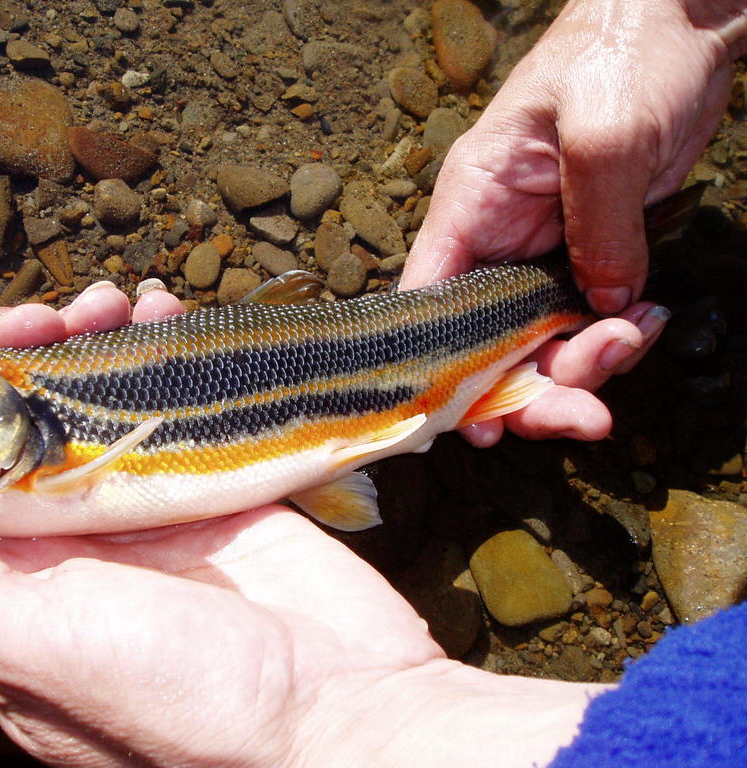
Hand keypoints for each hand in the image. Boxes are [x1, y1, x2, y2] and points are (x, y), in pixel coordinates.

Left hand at [0, 282, 603, 767]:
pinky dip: (158, 344)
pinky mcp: (200, 481)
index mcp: (0, 584)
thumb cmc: (183, 697)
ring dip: (81, 337)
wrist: (340, 706)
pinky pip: (164, 395)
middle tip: (32, 313)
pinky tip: (162, 310)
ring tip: (107, 303)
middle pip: (3, 424)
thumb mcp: (38, 651)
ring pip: (82, 398)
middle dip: (6, 353)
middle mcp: (57, 541)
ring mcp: (131, 506)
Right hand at [401, 0, 741, 445]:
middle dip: (534, 389)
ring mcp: (540, 251)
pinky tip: (647, 318)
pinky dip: (618, 336)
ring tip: (636, 335)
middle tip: (587, 419)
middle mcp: (495, 239)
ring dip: (587, 365)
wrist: (682, 18)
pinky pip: (589, 321)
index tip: (476, 425)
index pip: (429, 302)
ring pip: (541, 343)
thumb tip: (603, 303)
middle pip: (487, 344)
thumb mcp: (606, 131)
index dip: (440, 373)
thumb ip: (596, 224)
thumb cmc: (625, 52)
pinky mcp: (587, 252)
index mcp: (471, 206)